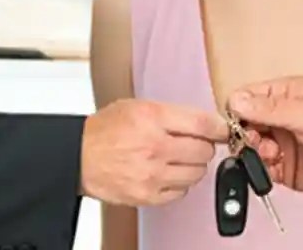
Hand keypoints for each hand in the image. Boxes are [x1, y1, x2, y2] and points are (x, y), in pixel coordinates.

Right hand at [80, 99, 228, 205]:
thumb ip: (171, 114)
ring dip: (192, 165)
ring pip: (197, 173)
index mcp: (152, 118)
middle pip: (204, 150)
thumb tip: (204, 122)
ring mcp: (153, 173)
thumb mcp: (137, 106)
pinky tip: (167, 173)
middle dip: (203, 146)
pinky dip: (179, 183)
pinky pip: (182, 191)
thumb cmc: (105, 131)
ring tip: (177, 158)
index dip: (219, 127)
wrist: (79, 157)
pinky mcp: (149, 195)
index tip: (223, 130)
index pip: (202, 123)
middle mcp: (155, 146)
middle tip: (193, 143)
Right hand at [226, 76, 302, 194]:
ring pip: (250, 149)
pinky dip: (261, 171)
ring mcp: (283, 144)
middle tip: (252, 140)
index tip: (236, 122)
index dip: (235, 110)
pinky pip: (263, 171)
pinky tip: (274, 167)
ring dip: (253, 153)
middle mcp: (280, 118)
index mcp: (283, 94)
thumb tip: (235, 100)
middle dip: (241, 133)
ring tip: (270, 153)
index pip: (244, 98)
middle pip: (242, 124)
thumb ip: (269, 109)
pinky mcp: (288, 169)